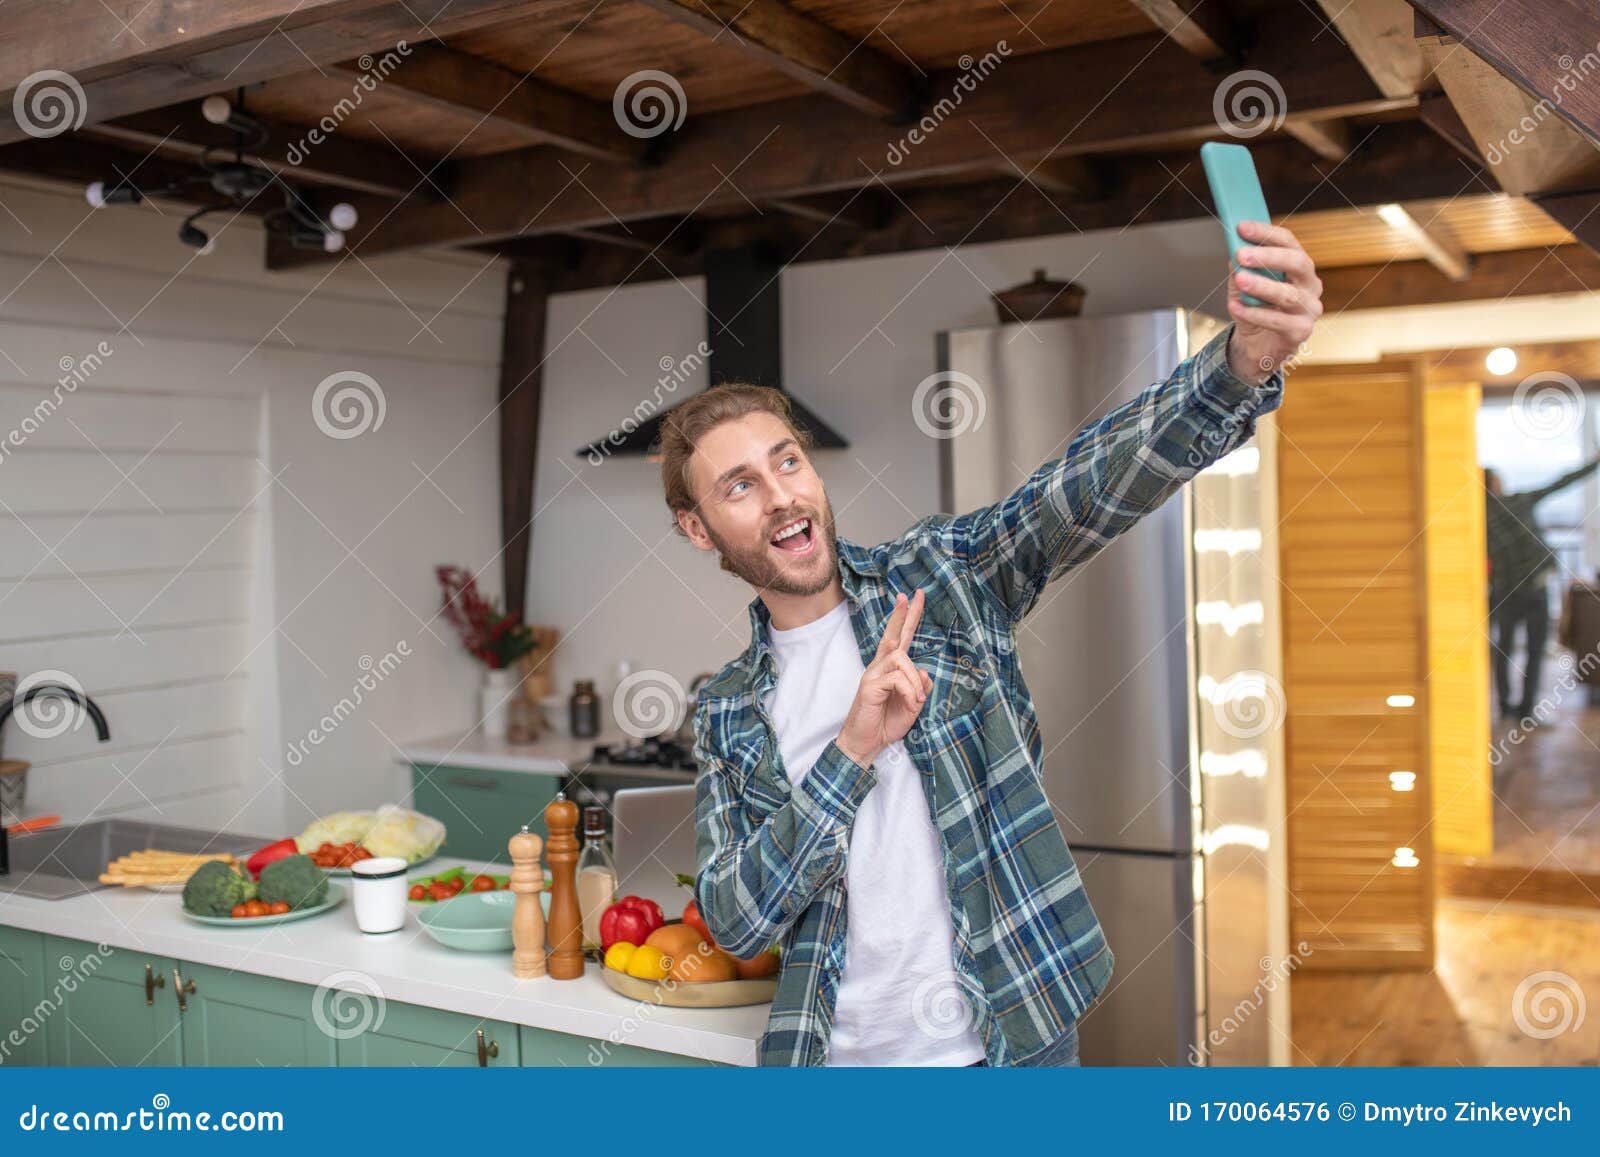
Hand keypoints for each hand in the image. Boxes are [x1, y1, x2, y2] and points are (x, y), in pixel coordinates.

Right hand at [836, 589, 934, 767]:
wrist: (866, 744)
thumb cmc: (886, 723)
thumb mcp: (913, 705)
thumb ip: (920, 687)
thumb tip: (924, 671)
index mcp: (891, 670)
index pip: (901, 639)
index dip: (908, 618)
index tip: (915, 597)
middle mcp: (880, 667)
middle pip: (893, 635)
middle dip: (904, 615)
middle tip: (911, 595)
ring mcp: (873, 674)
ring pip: (901, 659)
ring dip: (914, 681)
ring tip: (917, 701)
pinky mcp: (869, 685)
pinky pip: (897, 678)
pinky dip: (909, 691)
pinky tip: (911, 703)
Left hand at [1226, 219, 1321, 382]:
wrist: (1257, 346)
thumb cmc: (1255, 310)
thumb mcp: (1243, 286)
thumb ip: (1241, 269)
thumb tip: (1235, 253)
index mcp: (1299, 266)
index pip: (1288, 242)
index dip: (1265, 233)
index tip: (1241, 227)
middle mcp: (1310, 284)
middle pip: (1298, 263)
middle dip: (1269, 256)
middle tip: (1242, 254)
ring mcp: (1309, 309)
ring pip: (1289, 294)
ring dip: (1262, 285)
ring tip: (1240, 280)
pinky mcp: (1301, 332)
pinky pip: (1278, 322)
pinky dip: (1255, 313)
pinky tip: (1236, 306)